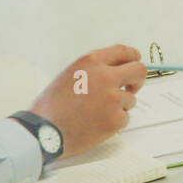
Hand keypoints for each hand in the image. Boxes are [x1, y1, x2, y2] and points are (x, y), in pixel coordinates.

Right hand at [29, 44, 145, 159]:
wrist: (43, 131)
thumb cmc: (52, 106)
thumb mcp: (71, 74)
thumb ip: (95, 69)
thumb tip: (117, 69)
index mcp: (91, 62)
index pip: (124, 51)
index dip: (133, 57)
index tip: (134, 62)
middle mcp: (105, 76)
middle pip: (139, 70)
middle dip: (137, 80)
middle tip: (131, 88)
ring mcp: (113, 98)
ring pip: (131, 98)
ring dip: (120, 105)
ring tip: (96, 112)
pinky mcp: (116, 118)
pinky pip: (125, 117)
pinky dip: (115, 122)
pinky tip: (96, 123)